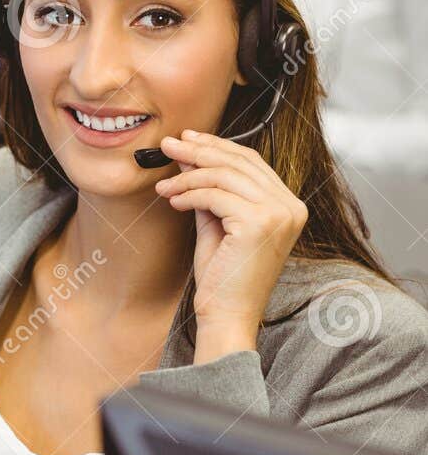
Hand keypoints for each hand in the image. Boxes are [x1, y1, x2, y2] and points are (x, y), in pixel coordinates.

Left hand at [154, 128, 307, 352]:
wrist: (227, 316)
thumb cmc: (223, 277)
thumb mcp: (215, 222)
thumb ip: (207, 188)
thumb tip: (188, 153)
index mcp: (288, 205)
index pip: (251, 161)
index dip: (217, 145)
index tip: (188, 138)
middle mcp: (290, 206)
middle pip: (238, 162)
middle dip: (198, 150)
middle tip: (167, 145)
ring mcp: (278, 214)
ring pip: (223, 176)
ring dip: (186, 175)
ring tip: (162, 184)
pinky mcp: (259, 223)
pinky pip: (214, 195)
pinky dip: (188, 194)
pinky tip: (172, 201)